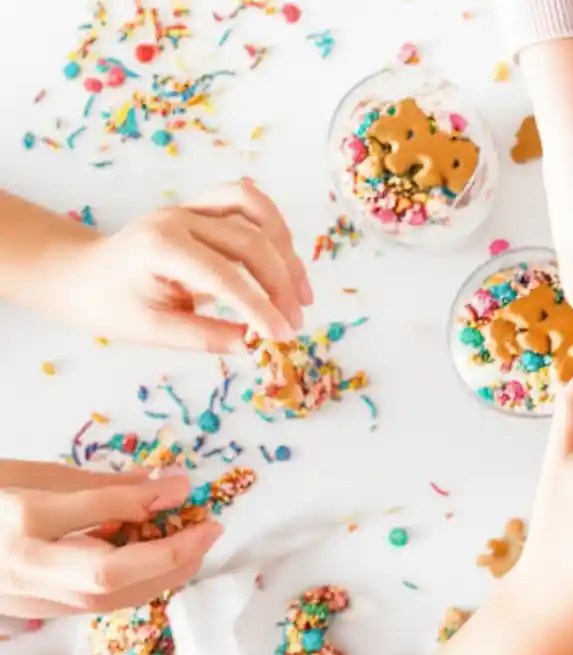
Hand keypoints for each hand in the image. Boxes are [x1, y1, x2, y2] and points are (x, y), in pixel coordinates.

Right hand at [0, 461, 222, 617]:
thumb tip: (160, 484)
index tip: (186, 484)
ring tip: (196, 546)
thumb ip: (97, 484)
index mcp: (21, 516)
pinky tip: (161, 563)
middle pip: (108, 574)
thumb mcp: (31, 473)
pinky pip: (96, 605)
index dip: (149, 497)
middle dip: (170, 554)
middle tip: (211, 528)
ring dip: (162, 575)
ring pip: (107, 599)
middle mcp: (26, 564)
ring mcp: (27, 595)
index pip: (99, 509)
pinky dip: (138, 586)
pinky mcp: (34, 611)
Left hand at [44, 179, 311, 352]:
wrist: (83, 275)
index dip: (260, 307)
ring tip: (300, 292)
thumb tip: (255, 346)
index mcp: (158, 247)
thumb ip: (205, 336)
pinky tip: (285, 260)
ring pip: (256, 211)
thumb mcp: (152, 331)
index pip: (225, 275)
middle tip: (295, 324)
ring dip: (286, 252)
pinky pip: (248, 202)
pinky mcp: (203, 207)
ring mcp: (191, 206)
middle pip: (250, 241)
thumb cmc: (111, 305)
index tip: (283, 336)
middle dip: (281, 285)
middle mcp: (177, 218)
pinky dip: (274, 227)